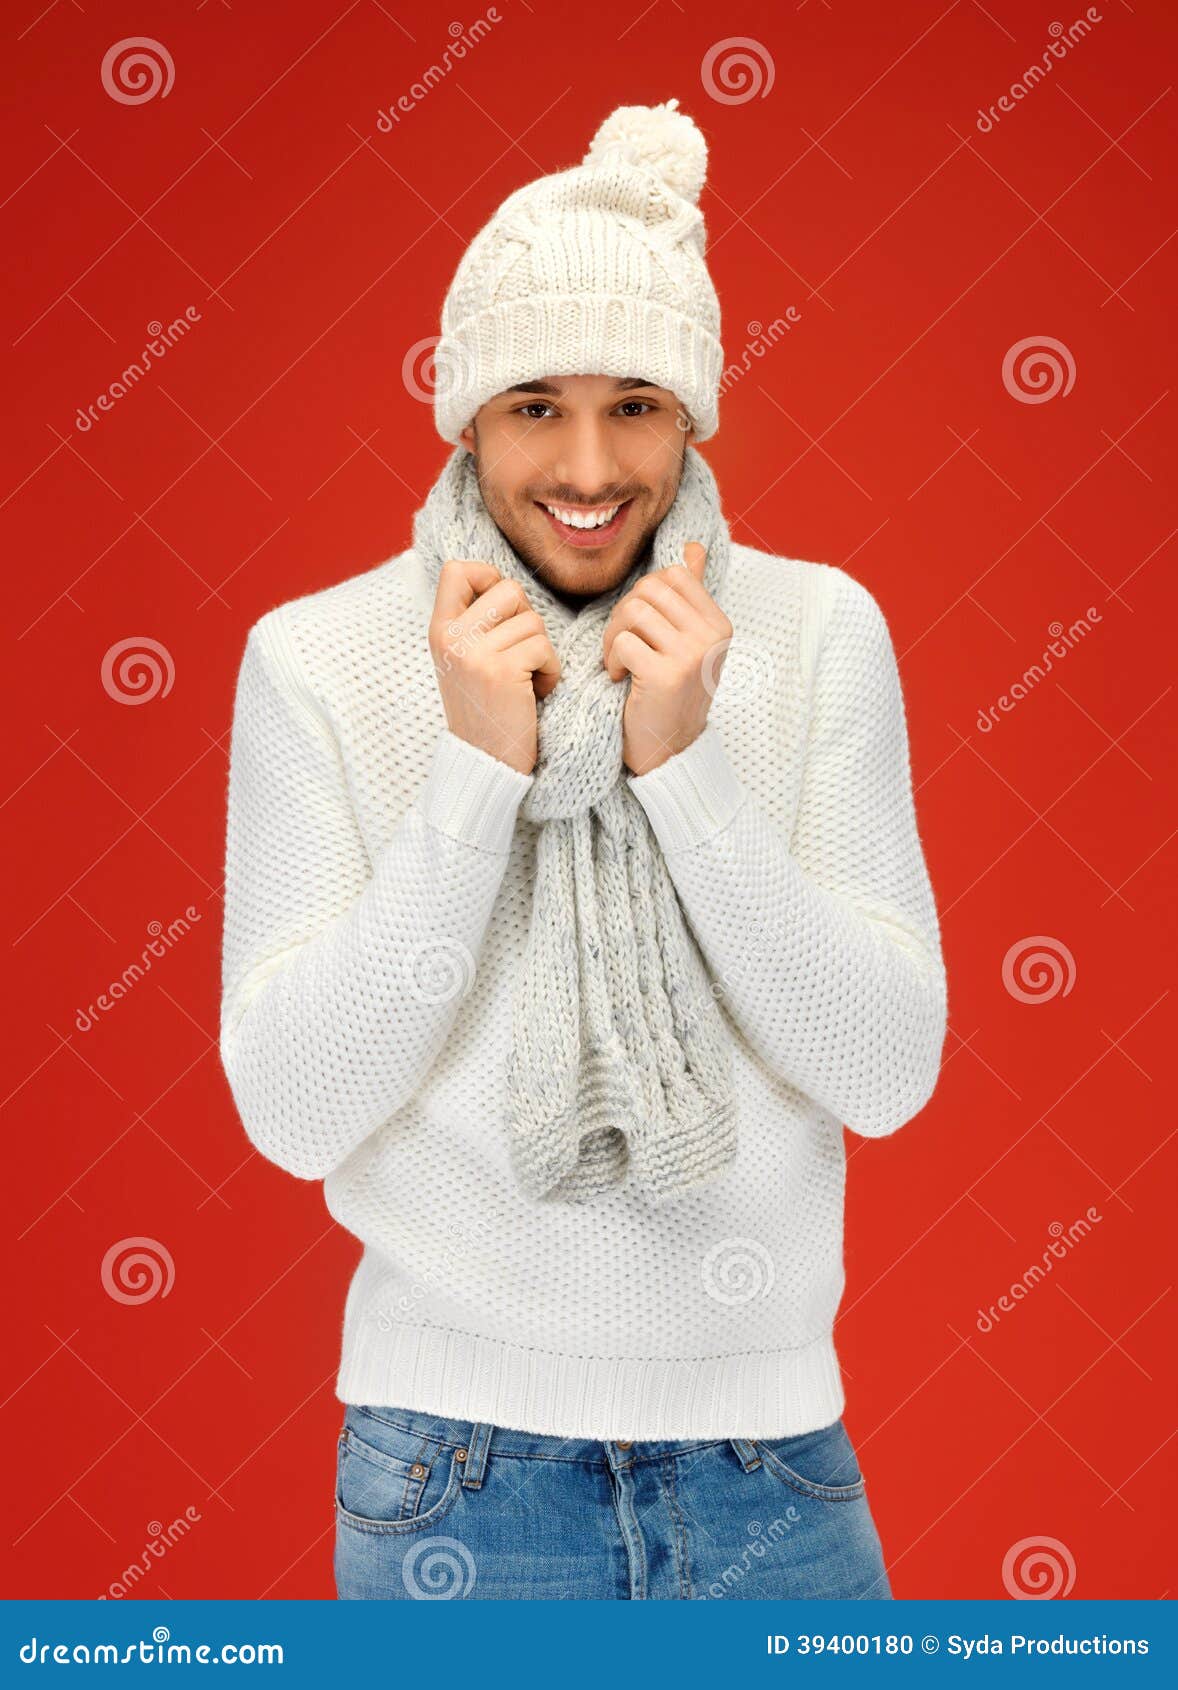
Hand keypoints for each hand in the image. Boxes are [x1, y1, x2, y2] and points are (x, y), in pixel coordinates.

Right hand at [429, 559, 560, 775]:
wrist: (484, 762)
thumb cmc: (484, 708)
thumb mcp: (463, 659)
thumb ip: (473, 622)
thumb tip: (497, 580)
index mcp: (439, 630)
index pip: (456, 569)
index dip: (488, 576)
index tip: (501, 608)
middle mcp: (451, 637)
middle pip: (508, 588)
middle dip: (526, 618)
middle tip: (520, 651)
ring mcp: (474, 653)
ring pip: (533, 621)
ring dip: (541, 651)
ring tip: (525, 679)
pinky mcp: (502, 671)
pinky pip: (544, 647)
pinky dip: (550, 671)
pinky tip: (534, 692)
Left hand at [601, 542, 732, 776]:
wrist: (671, 751)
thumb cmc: (674, 694)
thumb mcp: (690, 643)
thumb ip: (691, 595)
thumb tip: (693, 548)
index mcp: (719, 623)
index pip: (673, 574)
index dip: (645, 594)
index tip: (643, 627)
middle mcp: (711, 636)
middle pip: (649, 588)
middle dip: (624, 613)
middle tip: (623, 644)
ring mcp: (690, 655)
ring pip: (633, 610)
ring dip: (614, 636)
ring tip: (621, 661)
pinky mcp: (665, 676)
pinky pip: (623, 641)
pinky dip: (613, 659)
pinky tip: (622, 678)